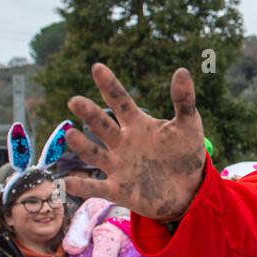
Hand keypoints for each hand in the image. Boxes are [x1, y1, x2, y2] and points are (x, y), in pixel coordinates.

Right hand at [64, 63, 206, 221]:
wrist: (189, 189)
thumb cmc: (185, 154)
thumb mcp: (188, 126)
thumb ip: (184, 101)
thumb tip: (182, 71)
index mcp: (137, 124)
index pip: (120, 100)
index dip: (109, 85)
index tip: (97, 67)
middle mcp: (122, 142)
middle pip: (102, 126)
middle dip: (89, 114)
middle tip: (75, 101)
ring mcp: (118, 166)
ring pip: (95, 154)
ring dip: (82, 145)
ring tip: (70, 134)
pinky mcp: (118, 189)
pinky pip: (96, 187)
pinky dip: (82, 186)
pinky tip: (67, 183)